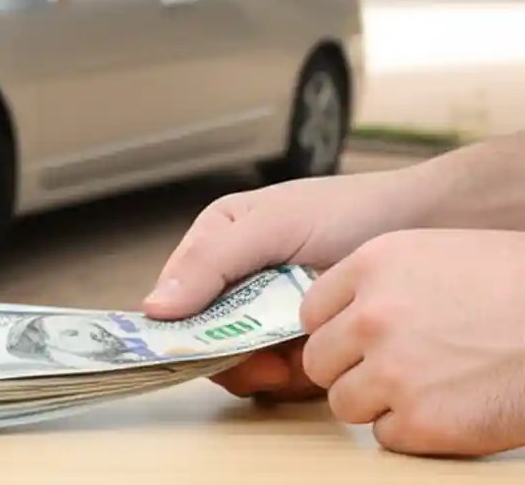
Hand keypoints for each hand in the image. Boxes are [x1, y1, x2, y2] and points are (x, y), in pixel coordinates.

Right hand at [142, 171, 434, 398]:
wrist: (431, 226)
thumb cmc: (349, 210)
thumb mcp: (271, 225)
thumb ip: (211, 263)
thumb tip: (154, 309)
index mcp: (218, 243)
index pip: (176, 297)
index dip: (180, 328)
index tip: (198, 351)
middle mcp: (238, 280)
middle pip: (206, 337)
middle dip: (231, 356)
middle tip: (264, 363)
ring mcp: (271, 313)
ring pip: (242, 360)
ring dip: (264, 369)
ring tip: (296, 361)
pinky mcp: (305, 340)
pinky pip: (282, 373)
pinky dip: (295, 375)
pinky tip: (318, 359)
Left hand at [300, 229, 524, 455]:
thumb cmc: (519, 285)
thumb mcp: (439, 253)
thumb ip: (383, 281)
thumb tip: (346, 312)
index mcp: (374, 264)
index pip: (312, 311)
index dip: (336, 331)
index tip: (358, 340)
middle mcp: (373, 316)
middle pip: (319, 361)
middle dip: (349, 369)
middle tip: (392, 370)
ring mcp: (393, 371)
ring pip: (343, 403)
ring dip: (376, 403)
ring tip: (425, 389)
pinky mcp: (422, 422)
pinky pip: (386, 436)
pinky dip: (413, 431)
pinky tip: (450, 409)